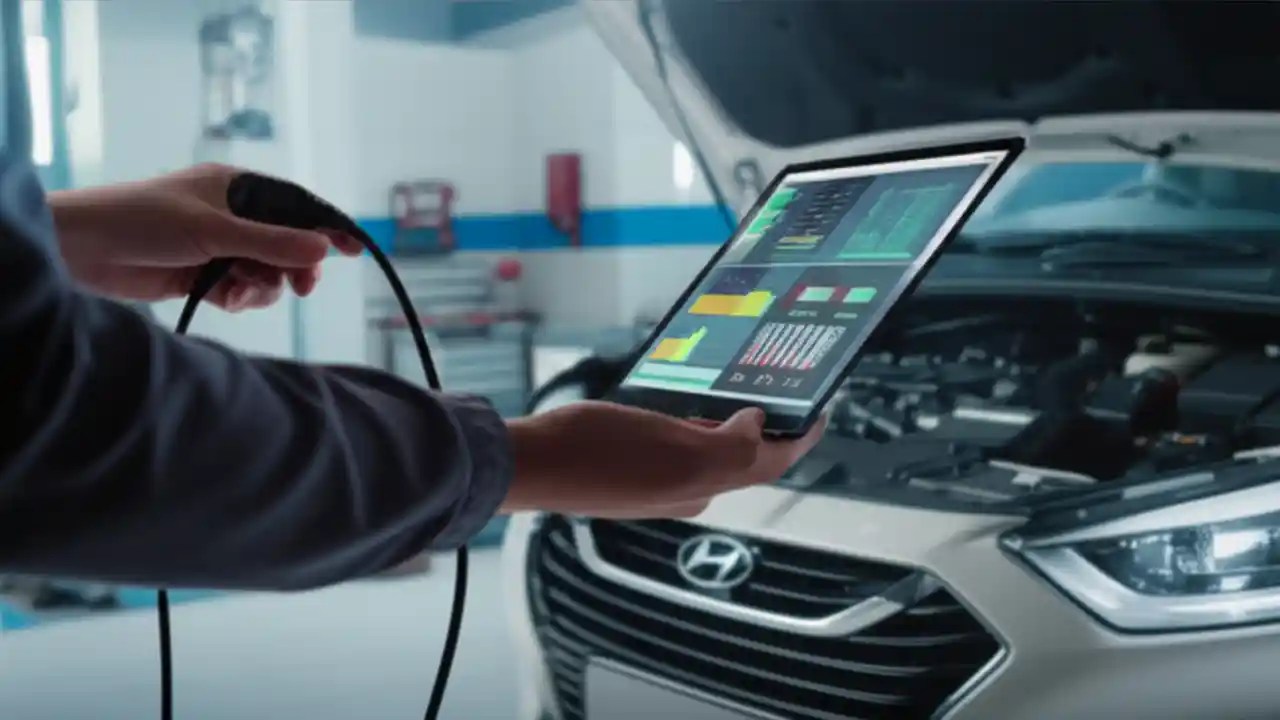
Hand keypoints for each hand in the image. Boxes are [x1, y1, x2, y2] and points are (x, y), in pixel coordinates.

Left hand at [48, 164, 364, 310]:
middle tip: (301, 289)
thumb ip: (271, 242)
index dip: (326, 227)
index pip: (296, 205)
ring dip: (261, 286)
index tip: (355, 249)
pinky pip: (241, 289)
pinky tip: (220, 299)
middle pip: (286, 243)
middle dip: (293, 266)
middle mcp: (231, 214)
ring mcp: (217, 245)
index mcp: (236, 187)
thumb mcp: (215, 231)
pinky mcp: (201, 273)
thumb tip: (323, 249)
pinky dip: (238, 297)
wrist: (82, 250)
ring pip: (266, 271)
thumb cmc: (144, 222)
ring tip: (238, 290)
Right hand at [502, 401, 825, 518]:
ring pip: (709, 452)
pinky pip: (676, 444)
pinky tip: (685, 403)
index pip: (770, 463)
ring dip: (731, 426)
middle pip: (744, 460)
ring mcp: (654, 481)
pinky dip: (694, 424)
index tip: (819, 410)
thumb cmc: (598, 454)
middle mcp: (684, 489)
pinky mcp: (627, 467)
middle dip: (767, 430)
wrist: (529, 464)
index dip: (800, 439)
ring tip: (740, 392)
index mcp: (704, 484)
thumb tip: (758, 428)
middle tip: (781, 391)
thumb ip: (731, 448)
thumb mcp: (676, 448)